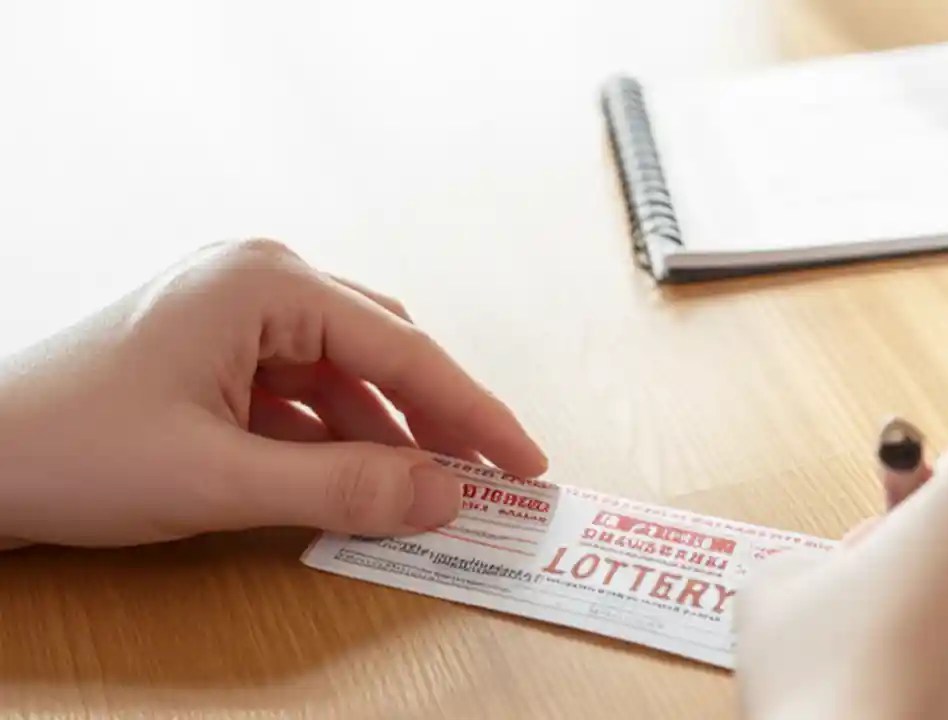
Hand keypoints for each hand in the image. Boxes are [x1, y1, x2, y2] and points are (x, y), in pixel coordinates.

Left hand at [0, 239, 545, 547]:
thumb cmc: (73, 449)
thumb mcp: (222, 479)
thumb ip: (344, 487)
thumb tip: (448, 496)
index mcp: (268, 283)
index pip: (402, 351)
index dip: (472, 412)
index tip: (525, 461)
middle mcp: (261, 280)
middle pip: (384, 351)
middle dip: (437, 418)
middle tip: (490, 477)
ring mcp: (237, 313)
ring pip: (348, 375)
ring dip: (388, 433)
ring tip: (431, 489)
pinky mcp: (219, 350)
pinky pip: (305, 392)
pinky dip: (338, 437)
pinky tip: (359, 478)